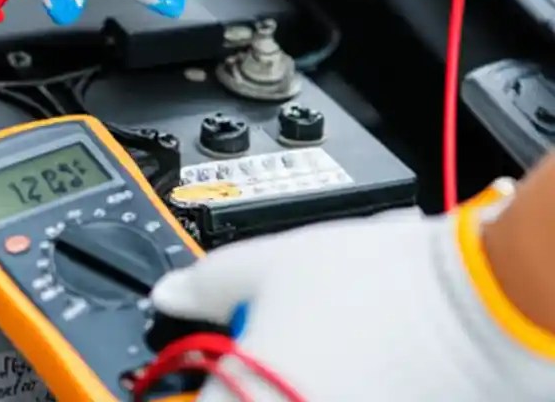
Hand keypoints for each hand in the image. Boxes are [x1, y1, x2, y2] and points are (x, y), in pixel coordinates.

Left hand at [149, 184, 554, 400]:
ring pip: (289, 399)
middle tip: (255, 346)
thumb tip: (170, 293)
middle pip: (238, 401)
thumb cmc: (378, 283)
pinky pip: (338, 400)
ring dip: (289, 380)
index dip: (185, 386)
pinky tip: (346, 361)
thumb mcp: (266, 262)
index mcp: (244, 399)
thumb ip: (201, 283)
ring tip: (309, 345)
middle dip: (239, 380)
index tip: (189, 371)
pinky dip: (331, 385)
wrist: (480, 302)